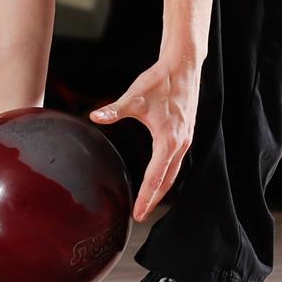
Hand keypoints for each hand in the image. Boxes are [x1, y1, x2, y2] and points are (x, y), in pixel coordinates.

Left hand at [91, 56, 200, 221]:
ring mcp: (186, 139)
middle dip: (155, 199)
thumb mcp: (134, 97)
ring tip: (149, 201)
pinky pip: (177, 162)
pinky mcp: (186, 133)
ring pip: (175, 172)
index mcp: (169, 140)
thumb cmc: (160, 81)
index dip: (147, 197)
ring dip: (162, 188)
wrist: (183, 66)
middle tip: (141, 214)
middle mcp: (181, 143)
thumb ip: (114, 110)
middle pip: (168, 181)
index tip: (138, 213)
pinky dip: (168, 174)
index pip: (156, 177)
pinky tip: (159, 177)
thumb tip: (95, 117)